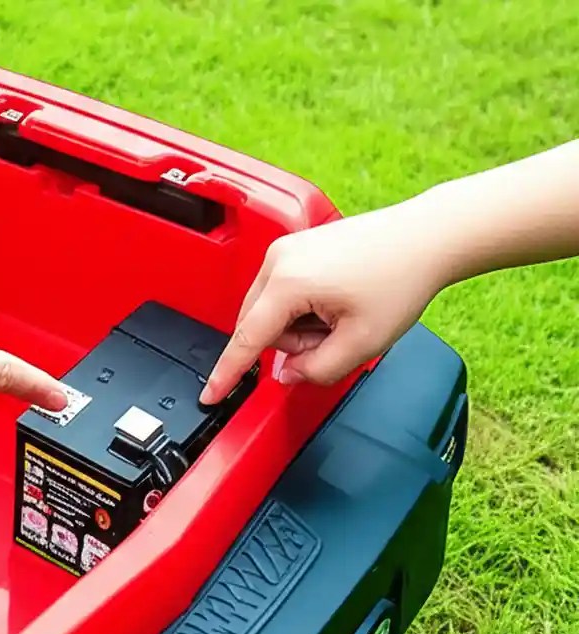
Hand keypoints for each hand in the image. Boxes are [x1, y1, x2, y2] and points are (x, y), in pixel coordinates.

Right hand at [199, 201, 450, 403]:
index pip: (247, 339)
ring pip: (270, 311)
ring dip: (299, 326)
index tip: (210, 394)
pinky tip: (337, 300)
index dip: (228, 373)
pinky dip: (304, 307)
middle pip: (258, 326)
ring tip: (340, 315)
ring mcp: (285, 249)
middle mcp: (277, 260)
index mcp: (287, 283)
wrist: (425, 237)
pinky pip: (282, 291)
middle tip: (335, 339)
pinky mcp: (296, 247)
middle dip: (291, 344)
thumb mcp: (362, 343)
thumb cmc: (400, 277)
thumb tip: (288, 374)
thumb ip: (317, 370)